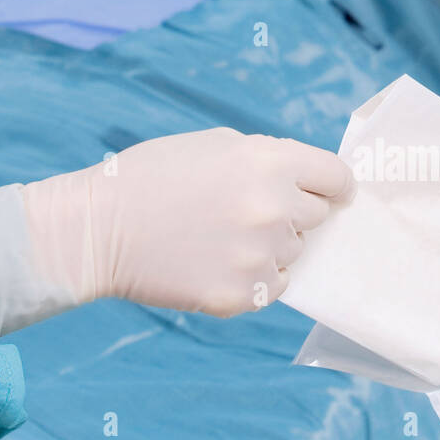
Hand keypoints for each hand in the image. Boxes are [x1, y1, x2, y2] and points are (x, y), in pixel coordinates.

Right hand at [23, 129, 355, 317]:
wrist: (101, 227)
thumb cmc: (154, 176)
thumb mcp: (216, 144)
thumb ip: (270, 161)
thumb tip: (310, 186)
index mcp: (271, 163)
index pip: (337, 179)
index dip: (333, 186)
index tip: (330, 195)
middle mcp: (275, 209)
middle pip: (316, 217)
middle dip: (291, 212)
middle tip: (244, 211)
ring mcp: (260, 256)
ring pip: (292, 254)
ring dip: (269, 245)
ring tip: (218, 235)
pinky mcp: (242, 295)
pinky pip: (272, 286)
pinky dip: (252, 277)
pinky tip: (213, 260)